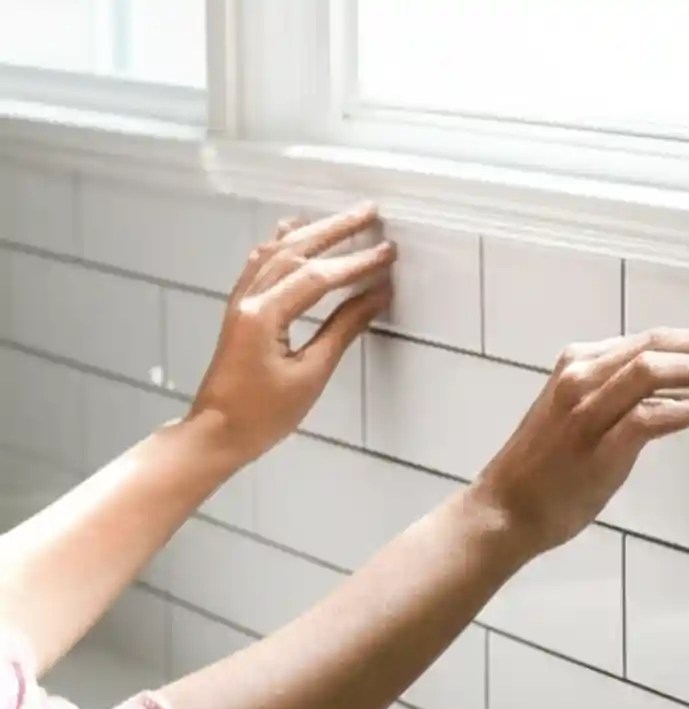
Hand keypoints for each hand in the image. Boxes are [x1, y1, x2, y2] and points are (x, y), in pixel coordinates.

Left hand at [189, 202, 396, 462]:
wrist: (216, 433)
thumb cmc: (264, 415)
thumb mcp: (311, 374)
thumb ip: (343, 328)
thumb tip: (375, 295)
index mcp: (264, 316)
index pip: (317, 277)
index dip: (356, 263)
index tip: (388, 252)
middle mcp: (248, 299)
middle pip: (295, 251)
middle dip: (335, 229)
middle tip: (370, 212)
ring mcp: (240, 300)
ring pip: (276, 251)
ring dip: (312, 231)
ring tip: (342, 218)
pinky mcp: (239, 308)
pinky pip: (260, 262)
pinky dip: (283, 243)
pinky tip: (294, 232)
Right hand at [471, 324, 688, 552]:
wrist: (504, 510)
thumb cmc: (547, 467)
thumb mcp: (585, 415)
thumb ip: (627, 397)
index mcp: (582, 361)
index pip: (654, 338)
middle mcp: (582, 374)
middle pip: (660, 344)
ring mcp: (585, 409)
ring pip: (654, 370)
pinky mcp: (594, 446)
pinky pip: (645, 418)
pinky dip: (681, 410)